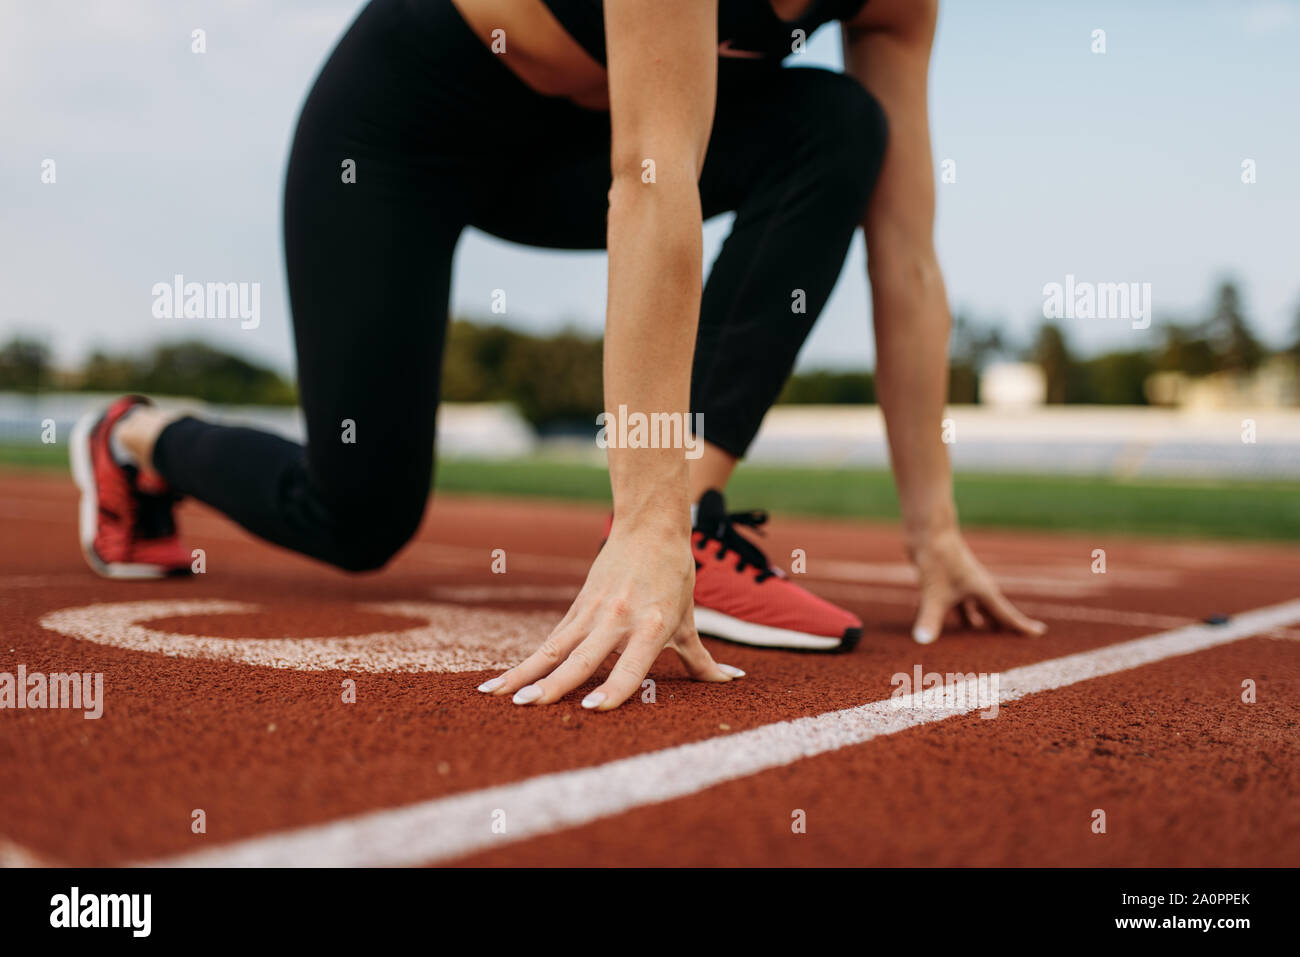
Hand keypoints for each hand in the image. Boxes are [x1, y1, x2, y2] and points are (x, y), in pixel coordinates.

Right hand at [476, 518, 741, 709]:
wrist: (650, 526)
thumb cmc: (675, 576)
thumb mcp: (689, 619)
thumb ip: (702, 659)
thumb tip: (732, 682)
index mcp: (652, 625)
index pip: (632, 665)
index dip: (615, 688)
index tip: (594, 709)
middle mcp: (619, 619)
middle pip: (582, 657)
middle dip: (554, 684)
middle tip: (527, 706)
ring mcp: (594, 611)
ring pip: (555, 648)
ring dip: (525, 673)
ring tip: (495, 695)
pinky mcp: (578, 607)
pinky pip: (552, 640)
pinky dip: (528, 661)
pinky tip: (505, 682)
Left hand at [908, 525, 1046, 643]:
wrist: (928, 531)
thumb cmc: (937, 559)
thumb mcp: (934, 593)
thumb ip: (930, 620)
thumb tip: (922, 641)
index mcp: (983, 591)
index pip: (1006, 614)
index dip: (1022, 626)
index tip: (1041, 633)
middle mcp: (977, 587)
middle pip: (994, 611)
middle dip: (1003, 626)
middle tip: (1014, 641)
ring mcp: (963, 582)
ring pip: (976, 607)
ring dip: (981, 620)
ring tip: (984, 634)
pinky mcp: (948, 579)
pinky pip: (959, 602)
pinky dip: (962, 614)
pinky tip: (957, 621)